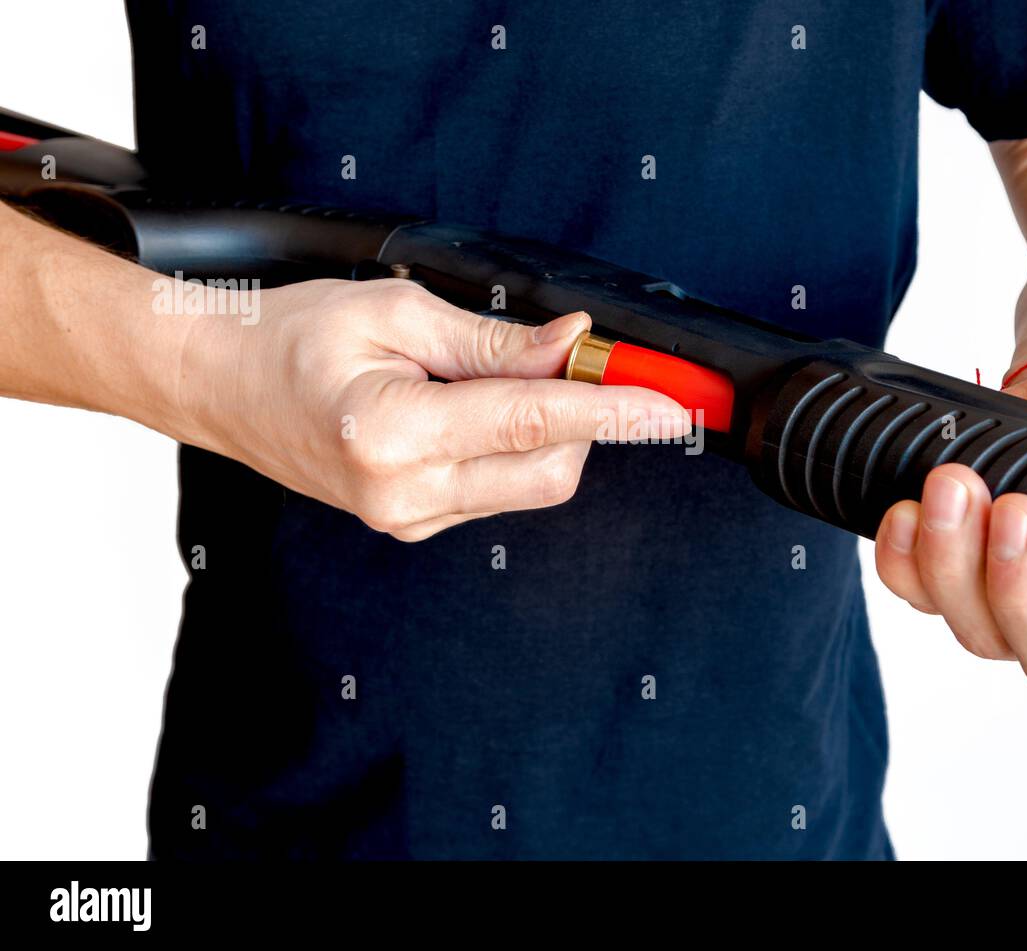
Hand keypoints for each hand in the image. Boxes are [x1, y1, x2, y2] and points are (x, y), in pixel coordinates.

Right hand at [177, 278, 690, 540]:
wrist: (221, 385)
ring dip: (550, 430)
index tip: (671, 405)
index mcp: (391, 433)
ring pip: (530, 484)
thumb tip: (572, 344)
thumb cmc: (289, 337)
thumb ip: (493, 340)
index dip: (614, 409)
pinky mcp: (414, 523)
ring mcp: (409, 518)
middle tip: (598, 362)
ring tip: (500, 374)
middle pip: (550, 470)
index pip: (533, 422)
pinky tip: (477, 408)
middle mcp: (404, 493)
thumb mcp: (394, 313)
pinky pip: (498, 491)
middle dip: (590, 418)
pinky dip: (515, 448)